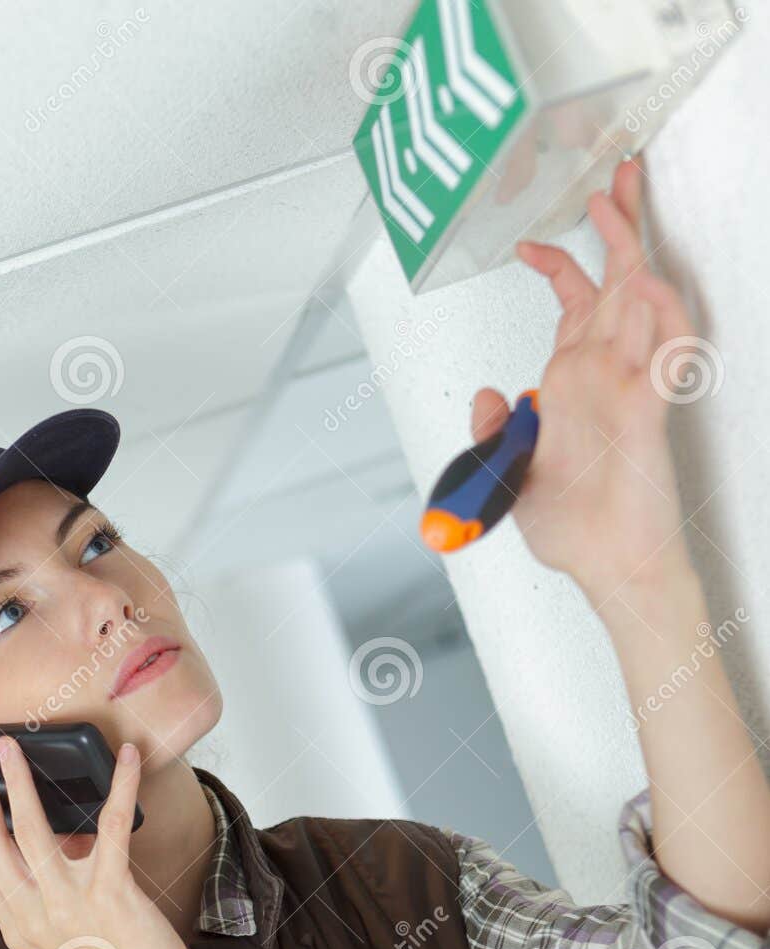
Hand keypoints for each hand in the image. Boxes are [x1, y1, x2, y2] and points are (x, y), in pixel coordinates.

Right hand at [0, 736, 199, 948]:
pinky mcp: (111, 894)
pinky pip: (110, 827)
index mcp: (18, 928)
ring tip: (13, 748)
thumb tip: (48, 842)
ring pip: (31, 830)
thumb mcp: (61, 940)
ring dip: (18, 782)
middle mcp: (34, 917)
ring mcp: (69, 905)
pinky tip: (126, 759)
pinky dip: (120, 786)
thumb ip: (43, 901)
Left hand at [470, 156, 697, 600]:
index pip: (572, 309)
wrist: (607, 569)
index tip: (528, 241)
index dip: (556, 269)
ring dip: (631, 251)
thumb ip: (497, 434)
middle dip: (614, 228)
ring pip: (639, 303)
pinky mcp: (648, 415)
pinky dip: (659, 316)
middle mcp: (603, 378)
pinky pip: (665, 353)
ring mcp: (630, 391)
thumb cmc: (574, 531)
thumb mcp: (511, 477)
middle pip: (613, 285)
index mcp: (572, 386)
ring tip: (621, 201)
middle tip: (614, 173)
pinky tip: (646, 284)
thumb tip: (489, 396)